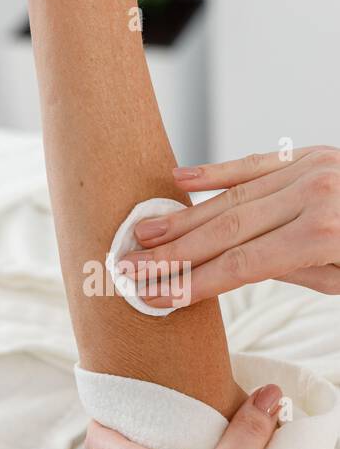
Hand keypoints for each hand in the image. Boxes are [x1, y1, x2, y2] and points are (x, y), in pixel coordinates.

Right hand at [122, 146, 339, 304]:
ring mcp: (312, 169)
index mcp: (323, 237)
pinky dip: (216, 172)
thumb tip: (238, 267)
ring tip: (142, 233)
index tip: (156, 294)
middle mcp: (313, 196)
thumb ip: (298, 271)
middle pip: (226, 229)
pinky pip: (256, 163)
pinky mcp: (314, 154)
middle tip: (128, 265)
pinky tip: (180, 182)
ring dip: (183, 217)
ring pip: (233, 196)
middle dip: (174, 251)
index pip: (241, 265)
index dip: (194, 281)